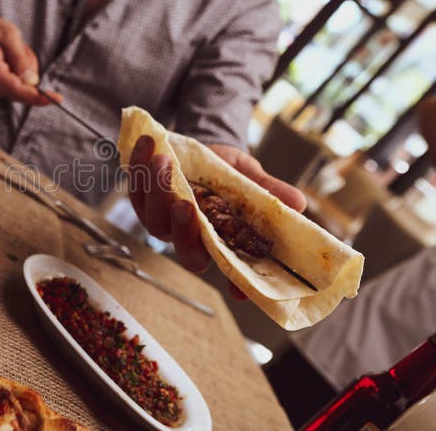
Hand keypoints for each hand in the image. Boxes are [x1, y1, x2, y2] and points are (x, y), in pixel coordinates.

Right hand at [0, 15, 61, 105]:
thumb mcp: (7, 33)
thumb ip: (20, 57)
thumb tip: (32, 80)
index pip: (18, 90)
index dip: (38, 96)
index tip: (57, 98)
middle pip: (22, 89)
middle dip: (28, 70)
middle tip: (18, 48)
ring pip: (20, 87)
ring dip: (23, 69)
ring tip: (10, 50)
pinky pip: (14, 85)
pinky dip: (17, 72)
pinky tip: (7, 57)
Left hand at [128, 135, 306, 298]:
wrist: (198, 150)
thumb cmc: (227, 172)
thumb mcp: (249, 178)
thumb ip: (266, 191)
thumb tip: (299, 203)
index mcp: (219, 240)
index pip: (228, 270)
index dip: (234, 283)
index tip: (239, 291)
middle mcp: (188, 237)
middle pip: (184, 248)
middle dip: (183, 229)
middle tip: (186, 205)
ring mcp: (162, 220)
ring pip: (154, 217)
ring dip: (157, 189)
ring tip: (164, 160)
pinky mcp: (140, 200)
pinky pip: (136, 188)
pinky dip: (140, 165)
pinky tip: (149, 143)